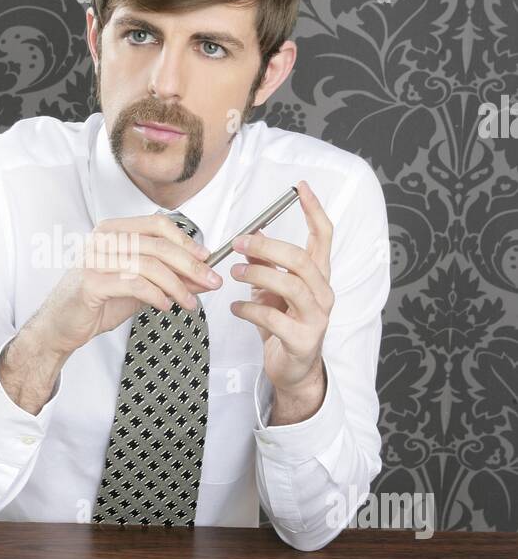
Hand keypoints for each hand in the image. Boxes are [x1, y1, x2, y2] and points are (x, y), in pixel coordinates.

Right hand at [29, 213, 222, 358]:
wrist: (60, 326)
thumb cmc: (97, 302)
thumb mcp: (140, 287)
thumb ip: (169, 278)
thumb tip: (204, 277)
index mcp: (113, 230)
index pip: (157, 225)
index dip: (186, 240)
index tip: (207, 258)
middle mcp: (102, 239)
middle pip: (157, 244)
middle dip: (190, 265)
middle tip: (211, 281)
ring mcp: (94, 259)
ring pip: (149, 265)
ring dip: (176, 285)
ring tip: (189, 303)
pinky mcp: (90, 282)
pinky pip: (134, 284)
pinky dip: (156, 295)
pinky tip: (166, 306)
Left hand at [228, 180, 333, 394]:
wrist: (293, 370)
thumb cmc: (283, 325)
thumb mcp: (272, 291)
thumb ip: (267, 265)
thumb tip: (253, 237)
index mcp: (318, 276)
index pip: (324, 236)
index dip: (314, 210)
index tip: (300, 188)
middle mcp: (323, 293)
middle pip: (302, 259)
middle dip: (269, 247)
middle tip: (240, 241)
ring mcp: (317, 317)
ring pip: (291, 286)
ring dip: (257, 274)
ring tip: (234, 272)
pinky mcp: (303, 340)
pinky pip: (273, 317)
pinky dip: (249, 309)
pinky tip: (235, 307)